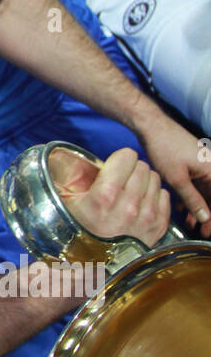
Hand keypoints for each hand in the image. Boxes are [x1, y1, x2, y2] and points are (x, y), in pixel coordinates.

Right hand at [50, 146, 170, 245]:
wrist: (91, 265)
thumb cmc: (76, 230)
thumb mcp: (65, 202)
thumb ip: (70, 176)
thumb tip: (71, 156)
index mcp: (103, 197)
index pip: (126, 157)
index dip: (119, 159)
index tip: (114, 166)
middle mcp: (128, 208)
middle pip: (142, 167)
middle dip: (131, 169)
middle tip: (121, 180)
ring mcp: (145, 219)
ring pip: (155, 179)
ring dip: (144, 182)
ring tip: (130, 191)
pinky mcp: (157, 228)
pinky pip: (164, 196)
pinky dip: (154, 196)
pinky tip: (141, 202)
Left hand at [137, 115, 210, 236]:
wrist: (151, 126)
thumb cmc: (165, 148)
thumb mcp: (178, 179)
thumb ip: (192, 200)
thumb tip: (205, 217)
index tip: (207, 231)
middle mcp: (210, 167)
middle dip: (206, 213)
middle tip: (199, 229)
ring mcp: (200, 165)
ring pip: (202, 191)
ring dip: (196, 206)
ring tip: (188, 222)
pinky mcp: (189, 164)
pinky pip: (194, 184)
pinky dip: (189, 196)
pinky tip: (180, 207)